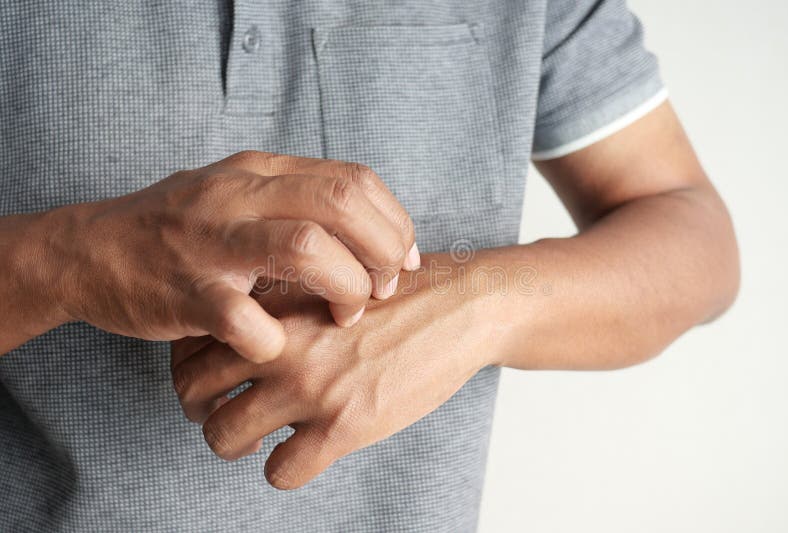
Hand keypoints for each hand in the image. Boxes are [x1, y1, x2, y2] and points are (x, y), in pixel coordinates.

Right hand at [47, 151, 417, 361]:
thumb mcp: (240, 195)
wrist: (89, 252)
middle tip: (383, 289)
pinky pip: (248, 319)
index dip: (394, 222)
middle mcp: (239, 196)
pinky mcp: (186, 294)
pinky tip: (279, 346)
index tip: (403, 261)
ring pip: (307, 247)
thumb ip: (300, 204)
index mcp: (259, 172)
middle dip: (383, 251)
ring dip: (346, 287)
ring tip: (347, 314)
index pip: (354, 180)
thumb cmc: (180, 230)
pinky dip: (276, 339)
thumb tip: (375, 232)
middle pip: (343, 203)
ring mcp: (211, 242)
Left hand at [170, 253, 500, 488]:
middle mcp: (282, 343)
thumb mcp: (330, 276)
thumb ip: (284, 299)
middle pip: (190, 389)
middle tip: (220, 410)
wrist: (462, 305)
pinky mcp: (344, 426)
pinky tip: (303, 452)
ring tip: (256, 438)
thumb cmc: (399, 289)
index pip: (192, 338)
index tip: (209, 372)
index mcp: (276, 302)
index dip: (189, 362)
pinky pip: (281, 472)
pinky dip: (283, 470)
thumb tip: (244, 323)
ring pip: (223, 436)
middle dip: (199, 408)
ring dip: (232, 443)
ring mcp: (310, 386)